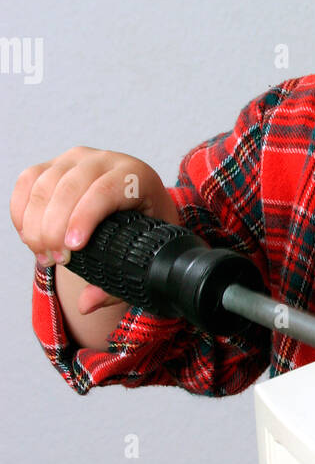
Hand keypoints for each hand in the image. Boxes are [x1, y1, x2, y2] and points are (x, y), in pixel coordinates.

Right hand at [10, 147, 178, 314]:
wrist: (135, 206)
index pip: (106, 189)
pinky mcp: (52, 165)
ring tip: (44, 254)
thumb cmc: (144, 231)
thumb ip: (120, 284)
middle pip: (69, 186)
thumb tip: (87, 304)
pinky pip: (27, 182)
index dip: (85, 217)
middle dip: (54, 227)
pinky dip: (21, 210)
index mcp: (135, 176)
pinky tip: (29, 236)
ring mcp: (75, 160)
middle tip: (55, 261)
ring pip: (43, 184)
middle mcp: (104, 161)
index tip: (72, 248)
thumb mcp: (143, 256)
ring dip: (36, 223)